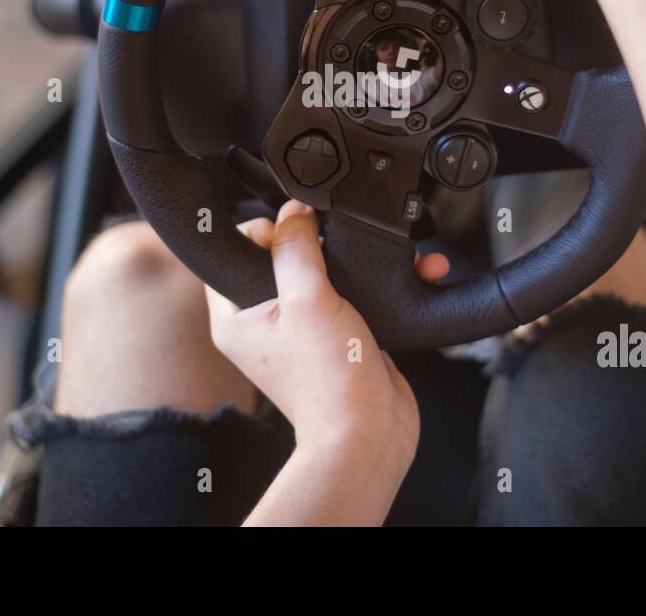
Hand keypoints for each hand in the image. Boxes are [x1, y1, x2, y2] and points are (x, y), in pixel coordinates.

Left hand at [205, 201, 447, 479]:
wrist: (370, 434)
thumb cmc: (328, 381)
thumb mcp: (307, 299)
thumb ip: (296, 248)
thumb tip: (294, 211)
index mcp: (236, 317)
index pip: (232, 253)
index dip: (261, 231)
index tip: (292, 227)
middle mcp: (265, 324)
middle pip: (282, 257)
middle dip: (318, 240)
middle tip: (335, 238)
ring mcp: (303, 331)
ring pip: (324, 273)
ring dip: (358, 258)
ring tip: (385, 249)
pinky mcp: (340, 336)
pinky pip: (355, 294)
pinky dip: (381, 282)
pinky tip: (413, 269)